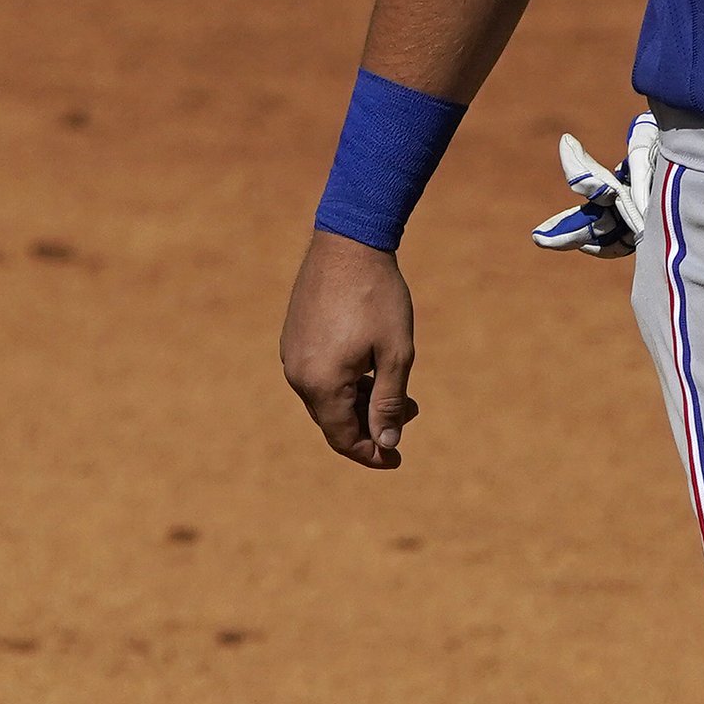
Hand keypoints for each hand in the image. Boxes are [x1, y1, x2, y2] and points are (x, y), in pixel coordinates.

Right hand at [279, 230, 418, 468]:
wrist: (349, 242)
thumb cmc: (378, 297)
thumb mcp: (395, 353)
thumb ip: (389, 402)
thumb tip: (386, 444)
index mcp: (321, 384)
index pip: (344, 438)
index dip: (371, 454)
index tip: (397, 460)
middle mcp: (298, 374)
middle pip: (334, 419)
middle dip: (372, 423)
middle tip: (410, 412)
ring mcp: (292, 354)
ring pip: (327, 396)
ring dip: (361, 400)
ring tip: (399, 387)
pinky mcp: (294, 336)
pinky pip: (319, 374)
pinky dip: (346, 381)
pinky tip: (371, 366)